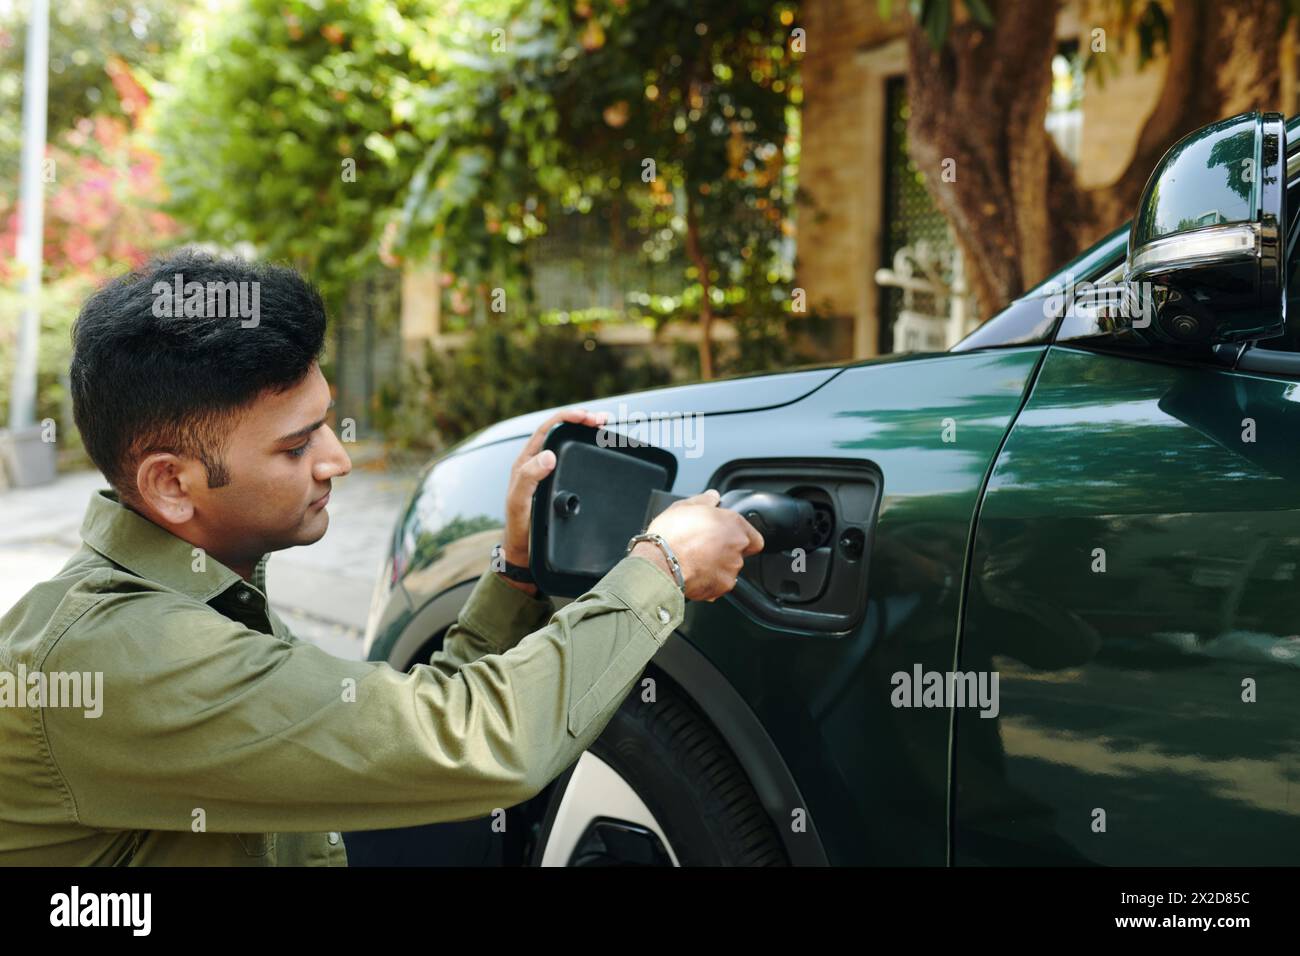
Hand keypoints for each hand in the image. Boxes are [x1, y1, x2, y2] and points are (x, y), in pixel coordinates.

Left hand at [502, 406, 608, 569]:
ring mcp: (550, 475)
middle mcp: (538, 464)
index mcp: (526, 462)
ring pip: (569, 445)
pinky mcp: (561, 486)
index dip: (567, 418)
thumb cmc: (519, 529)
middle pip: (561, 432)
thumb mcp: (519, 503)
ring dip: (587, 434)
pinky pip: (575, 463)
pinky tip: (601, 453)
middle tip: (603, 420)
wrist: (525, 554)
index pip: (548, 429)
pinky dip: (588, 452)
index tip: (587, 418)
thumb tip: (549, 455)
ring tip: (605, 428)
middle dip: (582, 421)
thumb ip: (528, 478)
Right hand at [638, 489, 764, 601]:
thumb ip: (704, 500)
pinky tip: (694, 573)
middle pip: (740, 552)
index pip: (754, 536)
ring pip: (730, 569)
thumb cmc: (670, 535)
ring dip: (718, 567)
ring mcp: (731, 568)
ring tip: (696, 561)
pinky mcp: (722, 587)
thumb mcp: (683, 507)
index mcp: (732, 524)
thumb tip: (712, 497)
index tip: (728, 537)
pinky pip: (719, 585)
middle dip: (726, 552)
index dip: (741, 537)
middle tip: (705, 548)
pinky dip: (710, 582)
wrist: (660, 563)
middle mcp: (737, 546)